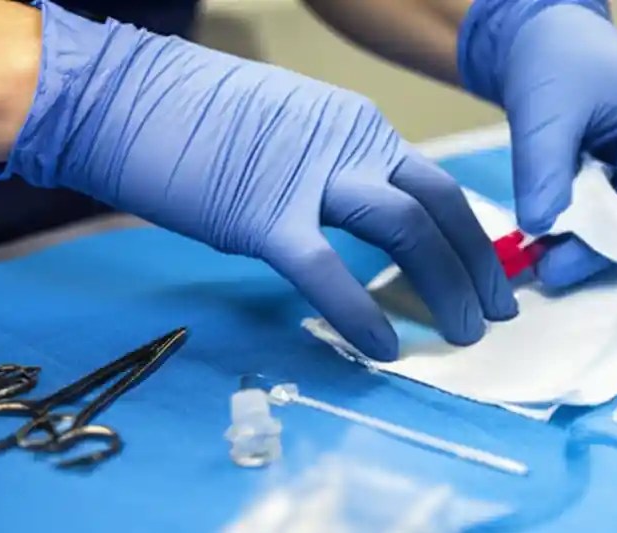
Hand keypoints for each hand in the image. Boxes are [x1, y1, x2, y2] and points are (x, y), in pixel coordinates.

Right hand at [3, 2, 516, 360]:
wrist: (121, 100)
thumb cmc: (193, 124)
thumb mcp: (286, 136)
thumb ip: (331, 176)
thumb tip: (359, 228)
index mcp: (355, 127)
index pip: (435, 185)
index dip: (472, 238)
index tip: (489, 280)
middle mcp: (349, 143)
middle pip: (439, 206)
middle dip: (478, 267)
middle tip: (495, 316)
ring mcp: (308, 176)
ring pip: (405, 229)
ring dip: (445, 287)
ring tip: (461, 336)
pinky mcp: (261, 215)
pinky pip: (328, 270)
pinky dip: (361, 312)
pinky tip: (383, 348)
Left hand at [459, 1, 616, 288]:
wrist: (539, 38)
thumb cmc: (556, 60)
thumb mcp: (545, 115)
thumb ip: (544, 173)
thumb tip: (540, 229)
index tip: (582, 248)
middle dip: (605, 248)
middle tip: (550, 266)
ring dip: (588, 246)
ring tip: (542, 257)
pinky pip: (606, 219)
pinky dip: (578, 233)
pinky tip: (546, 240)